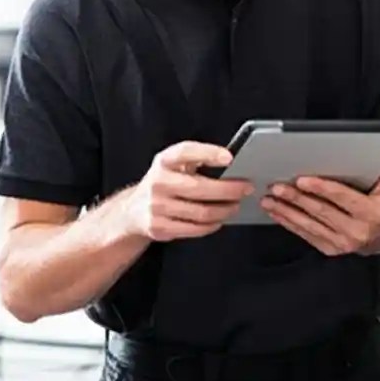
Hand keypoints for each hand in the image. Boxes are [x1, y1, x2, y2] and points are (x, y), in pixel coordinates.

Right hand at [123, 142, 253, 241]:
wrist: (133, 211)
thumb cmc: (164, 183)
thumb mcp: (173, 165)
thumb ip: (196, 160)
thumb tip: (232, 165)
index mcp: (163, 162)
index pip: (185, 152)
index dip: (208, 153)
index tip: (229, 157)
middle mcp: (158, 182)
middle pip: (200, 188)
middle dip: (229, 190)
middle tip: (246, 188)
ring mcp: (157, 207)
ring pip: (201, 213)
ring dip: (224, 210)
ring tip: (235, 206)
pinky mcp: (159, 228)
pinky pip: (194, 229)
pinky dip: (212, 225)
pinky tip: (219, 219)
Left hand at [261, 149, 379, 255]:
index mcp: (372, 214)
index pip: (343, 198)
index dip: (322, 188)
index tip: (303, 180)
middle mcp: (356, 231)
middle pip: (321, 211)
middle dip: (297, 197)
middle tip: (278, 186)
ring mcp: (342, 242)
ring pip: (310, 224)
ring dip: (288, 211)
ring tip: (271, 198)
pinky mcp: (332, 248)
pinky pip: (307, 235)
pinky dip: (289, 223)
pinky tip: (277, 213)